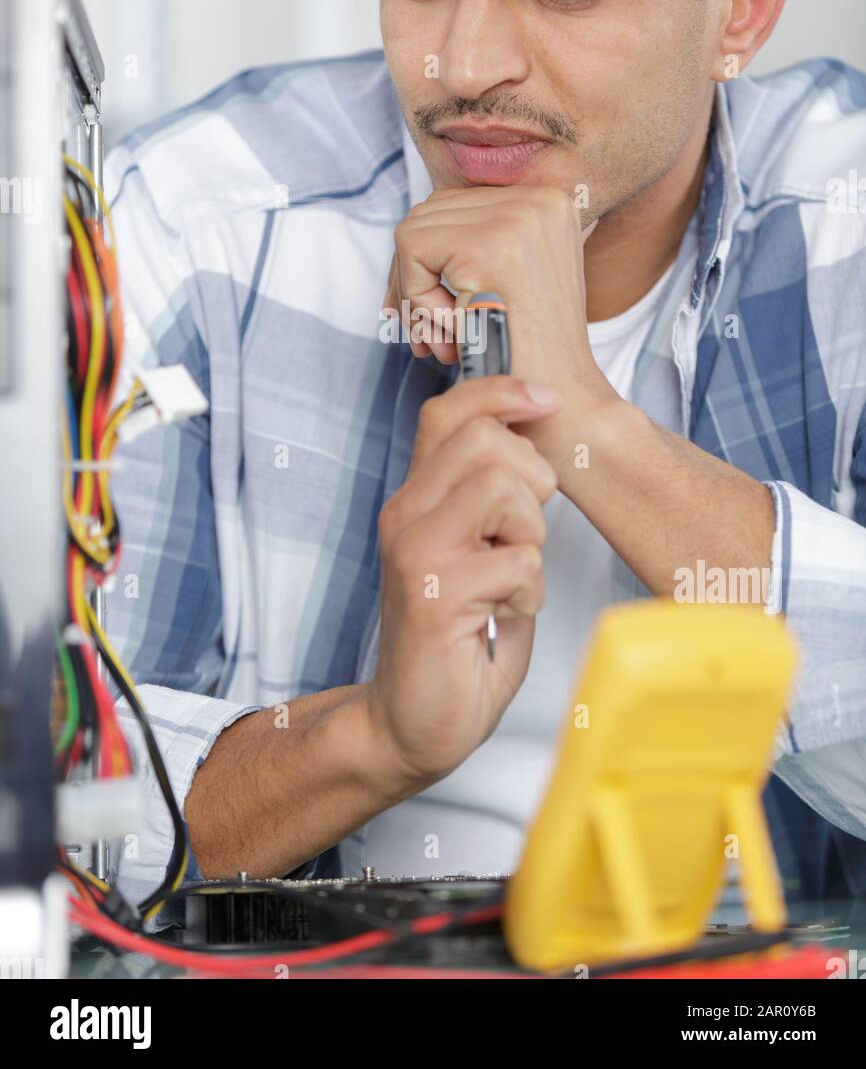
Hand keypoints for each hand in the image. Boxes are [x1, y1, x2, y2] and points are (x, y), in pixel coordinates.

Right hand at [367, 375, 560, 787]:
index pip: (449, 411)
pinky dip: (530, 593)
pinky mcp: (435, 596)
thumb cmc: (457, 641)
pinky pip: (519, 562)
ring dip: (532, 537)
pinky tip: (503, 617)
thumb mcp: (476, 552)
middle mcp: (406, 514)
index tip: (547, 401)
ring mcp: (415, 552)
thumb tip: (538, 441)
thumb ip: (493, 499)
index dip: (503, 392)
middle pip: (486, 438)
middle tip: (524, 535)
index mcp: (418, 499)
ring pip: (502, 486)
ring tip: (512, 579)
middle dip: (533, 479)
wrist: (411, 723)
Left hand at [383, 185, 614, 460]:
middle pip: (428, 213)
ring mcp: (519, 216)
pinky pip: (411, 250)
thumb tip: (414, 230)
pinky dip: (415, 299)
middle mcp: (539, 199)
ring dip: (415, 296)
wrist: (564, 406)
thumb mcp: (514, 280)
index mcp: (548, 201)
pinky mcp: (491, 245)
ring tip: (445, 342)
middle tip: (427, 337)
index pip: (452, 205)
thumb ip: (477, 243)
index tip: (424, 313)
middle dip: (412, 279)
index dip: (426, 263)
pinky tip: (451, 335)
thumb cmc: (529, 356)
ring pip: (413, 231)